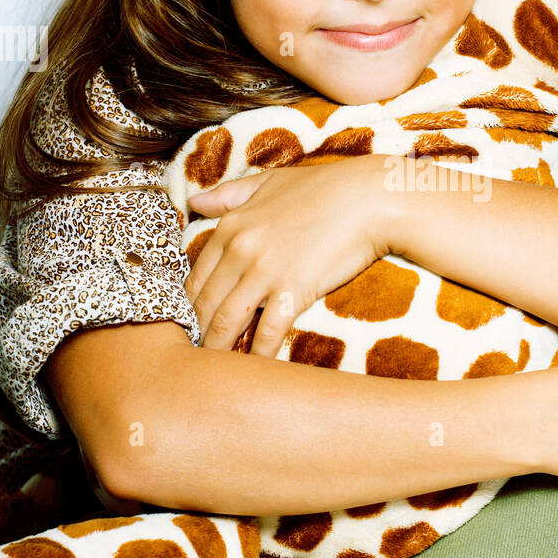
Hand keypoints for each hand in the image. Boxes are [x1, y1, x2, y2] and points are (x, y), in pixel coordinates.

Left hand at [183, 156, 391, 355]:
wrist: (370, 198)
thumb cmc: (324, 189)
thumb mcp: (268, 183)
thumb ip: (227, 195)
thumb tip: (192, 202)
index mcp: (231, 226)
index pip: (194, 277)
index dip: (186, 307)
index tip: (188, 327)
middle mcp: (239, 250)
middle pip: (203, 304)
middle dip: (194, 334)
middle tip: (192, 358)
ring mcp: (264, 272)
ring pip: (226, 322)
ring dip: (216, 351)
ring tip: (213, 375)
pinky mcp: (293, 290)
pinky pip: (267, 333)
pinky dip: (257, 356)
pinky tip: (253, 372)